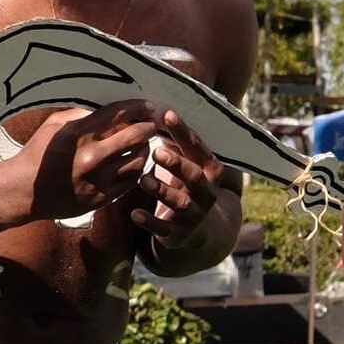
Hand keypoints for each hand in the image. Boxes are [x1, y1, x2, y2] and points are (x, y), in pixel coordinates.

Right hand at [17, 101, 164, 222]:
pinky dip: (136, 171)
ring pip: (139, 161)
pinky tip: (134, 164)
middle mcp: (92, 157)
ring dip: (145, 150)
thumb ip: (80, 115)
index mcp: (79, 134)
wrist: (24, 191)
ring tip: (142, 145)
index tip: (148, 107)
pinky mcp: (102, 198)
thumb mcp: (53, 126)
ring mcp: (99, 180)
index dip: (139, 108)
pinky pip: (131, 182)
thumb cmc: (37, 155)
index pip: (119, 114)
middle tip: (151, 125)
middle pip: (136, 136)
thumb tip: (106, 108)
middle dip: (148, 128)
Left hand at [125, 114, 226, 243]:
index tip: (167, 114)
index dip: (184, 132)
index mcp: (209, 170)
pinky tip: (134, 213)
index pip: (198, 148)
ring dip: (162, 190)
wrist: (200, 230)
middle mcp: (206, 192)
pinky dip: (149, 222)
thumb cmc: (185, 186)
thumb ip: (175, 143)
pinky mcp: (178, 234)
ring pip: (180, 202)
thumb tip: (151, 109)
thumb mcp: (187, 164)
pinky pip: (164, 229)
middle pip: (195, 176)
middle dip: (177, 163)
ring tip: (144, 180)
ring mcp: (193, 214)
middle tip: (157, 151)